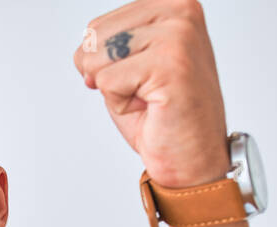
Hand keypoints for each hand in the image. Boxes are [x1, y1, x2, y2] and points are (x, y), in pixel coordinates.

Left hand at [73, 0, 230, 187]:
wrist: (193, 160)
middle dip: (107, 75)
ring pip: (98, 58)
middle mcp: (180, 10)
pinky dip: (122, 104)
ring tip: (149, 99)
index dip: (104, 64)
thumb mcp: (129, 67)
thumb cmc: (163, 117)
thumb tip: (83, 52)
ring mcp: (178, 35)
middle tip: (145, 93)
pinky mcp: (170, 63)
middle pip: (95, 37)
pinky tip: (152, 108)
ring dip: (115, 90)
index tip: (140, 80)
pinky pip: (108, 82)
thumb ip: (107, 46)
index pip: (98, 26)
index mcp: (174, 3)